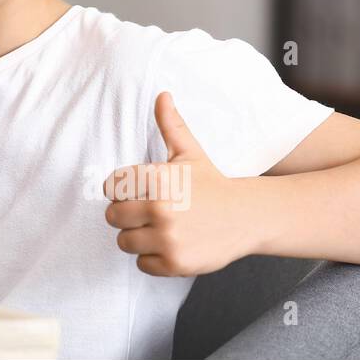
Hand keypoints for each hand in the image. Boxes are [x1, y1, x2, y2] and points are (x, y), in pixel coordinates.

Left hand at [103, 91, 255, 276]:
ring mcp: (167, 238)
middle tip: (148, 211)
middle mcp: (159, 208)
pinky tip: (170, 244)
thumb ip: (171, 125)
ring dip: (137, 237)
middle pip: (113, 216)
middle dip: (127, 214)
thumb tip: (162, 95)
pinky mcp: (175, 262)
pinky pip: (142, 264)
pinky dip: (152, 258)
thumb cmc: (212, 183)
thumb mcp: (190, 152)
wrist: (248, 216)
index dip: (121, 189)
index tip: (137, 191)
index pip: (111, 187)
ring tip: (159, 228)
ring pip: (124, 242)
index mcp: (156, 179)